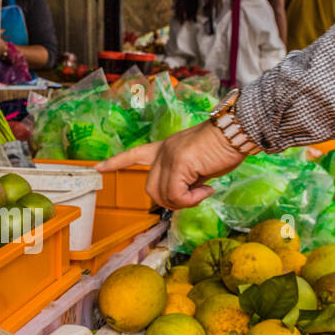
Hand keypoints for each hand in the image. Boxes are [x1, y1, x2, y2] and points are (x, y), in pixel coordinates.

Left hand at [98, 121, 246, 208]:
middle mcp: (163, 151)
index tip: (98, 168)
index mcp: (165, 148)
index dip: (116, 162)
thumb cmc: (224, 147)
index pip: (134, 154)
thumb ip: (185, 177)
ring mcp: (169, 156)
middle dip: (171, 201)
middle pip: (151, 189)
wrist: (237, 132)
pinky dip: (192, 200)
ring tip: (204, 192)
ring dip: (184, 202)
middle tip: (195, 197)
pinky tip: (208, 190)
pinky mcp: (180, 163)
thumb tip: (184, 194)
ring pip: (163, 195)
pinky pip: (177, 195)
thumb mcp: (198, 165)